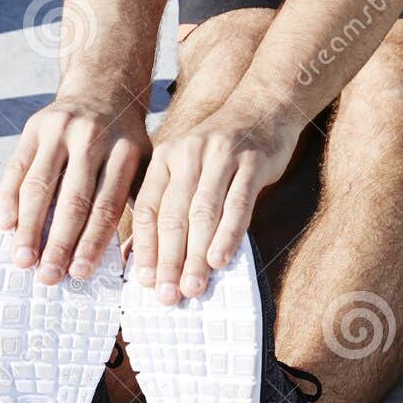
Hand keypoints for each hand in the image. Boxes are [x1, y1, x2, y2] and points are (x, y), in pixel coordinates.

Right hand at [0, 96, 150, 281]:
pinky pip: (16, 167)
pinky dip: (8, 198)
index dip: (91, 242)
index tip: (79, 273)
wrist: (102, 89)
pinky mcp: (34, 126)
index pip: (105, 205)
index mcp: (124, 151)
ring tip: (23, 259)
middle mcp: (91, 138)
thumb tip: (132, 262)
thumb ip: (136, 203)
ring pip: (39, 185)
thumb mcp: (143, 164)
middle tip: (48, 276)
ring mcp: (59, 129)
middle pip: (72, 199)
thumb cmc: (124, 143)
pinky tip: (5, 226)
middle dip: (59, 242)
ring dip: (28, 227)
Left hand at [131, 104, 303, 304]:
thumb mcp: (186, 168)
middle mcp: (188, 155)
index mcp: (165, 159)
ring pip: (203, 212)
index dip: (144, 247)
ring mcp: (220, 156)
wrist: (262, 106)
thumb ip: (166, 207)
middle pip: (172, 215)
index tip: (143, 282)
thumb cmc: (220, 150)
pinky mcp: (252, 161)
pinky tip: (219, 259)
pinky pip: (238, 203)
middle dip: (168, 260)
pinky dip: (227, 234)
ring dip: (195, 254)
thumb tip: (140, 258)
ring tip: (192, 287)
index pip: (147, 208)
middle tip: (167, 296)